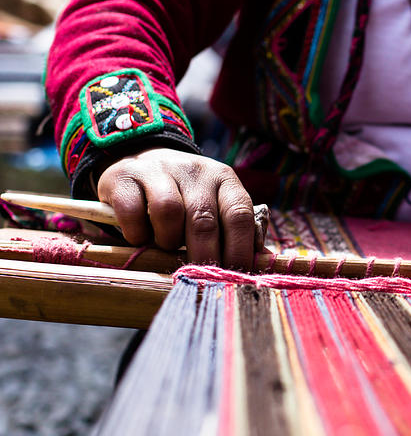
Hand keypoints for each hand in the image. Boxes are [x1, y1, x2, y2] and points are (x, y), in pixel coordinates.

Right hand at [97, 148, 255, 268]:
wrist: (141, 158)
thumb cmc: (186, 196)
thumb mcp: (215, 204)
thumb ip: (234, 230)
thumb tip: (261, 263)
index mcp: (224, 179)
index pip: (239, 215)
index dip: (239, 250)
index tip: (235, 276)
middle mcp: (195, 171)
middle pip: (205, 220)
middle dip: (205, 257)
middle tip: (201, 277)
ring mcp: (159, 170)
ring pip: (169, 213)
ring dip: (168, 240)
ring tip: (167, 245)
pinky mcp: (125, 177)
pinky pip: (133, 213)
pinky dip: (137, 233)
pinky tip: (141, 237)